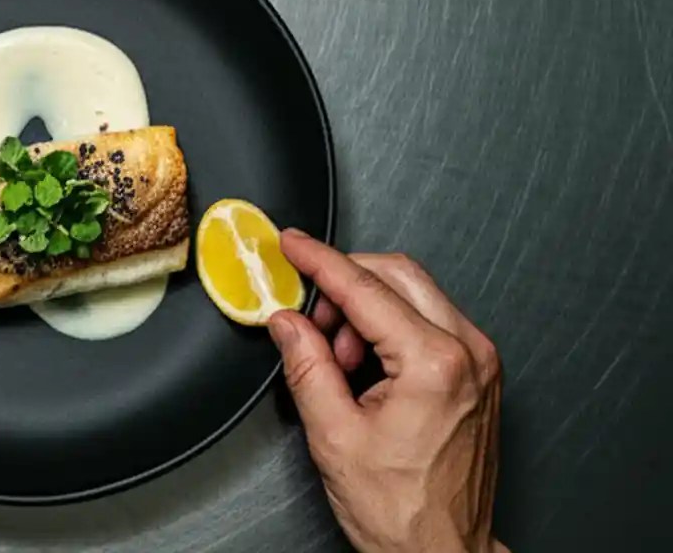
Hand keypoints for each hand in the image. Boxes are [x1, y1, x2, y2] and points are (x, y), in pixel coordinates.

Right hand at [269, 231, 505, 552]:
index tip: (292, 244)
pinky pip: (429, 320)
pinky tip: (363, 366)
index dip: (319, 261)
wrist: (443, 551)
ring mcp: (480, 361)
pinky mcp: (479, 372)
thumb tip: (287, 322)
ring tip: (336, 360)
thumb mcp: (334, 435)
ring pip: (414, 293)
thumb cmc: (402, 510)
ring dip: (365, 309)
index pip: (365, 289)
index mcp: (434, 363)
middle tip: (306, 313)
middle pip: (397, 274)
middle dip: (343, 284)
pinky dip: (389, 328)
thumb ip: (306, 366)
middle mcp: (468, 353)